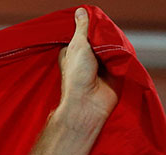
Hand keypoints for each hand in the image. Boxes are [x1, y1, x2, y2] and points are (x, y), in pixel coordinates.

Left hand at [56, 8, 117, 131]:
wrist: (87, 103)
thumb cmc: (76, 76)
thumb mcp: (77, 47)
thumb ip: (82, 29)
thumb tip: (81, 11)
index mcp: (72, 52)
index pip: (82, 33)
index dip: (88, 27)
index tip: (93, 20)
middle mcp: (86, 57)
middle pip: (99, 38)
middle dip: (103, 34)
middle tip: (105, 32)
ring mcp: (100, 64)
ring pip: (111, 46)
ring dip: (113, 43)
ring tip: (111, 43)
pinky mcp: (114, 70)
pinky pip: (121, 56)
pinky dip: (122, 52)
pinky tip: (121, 50)